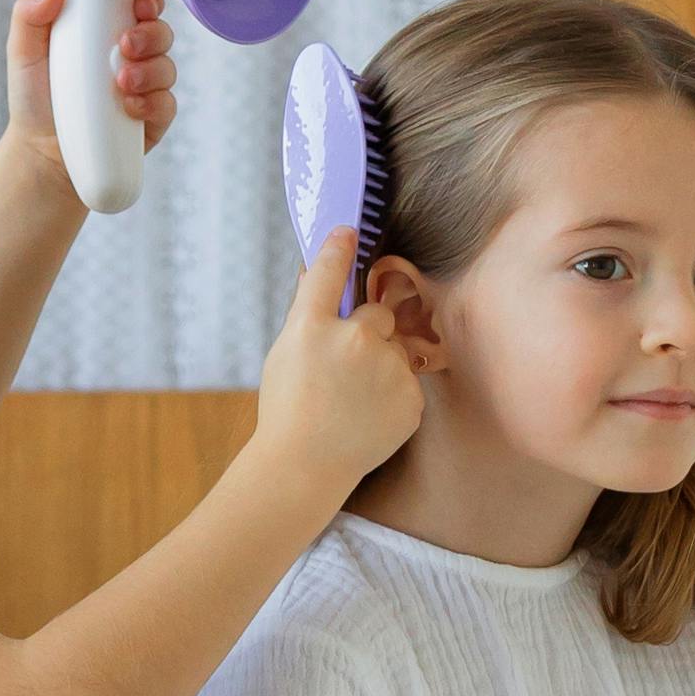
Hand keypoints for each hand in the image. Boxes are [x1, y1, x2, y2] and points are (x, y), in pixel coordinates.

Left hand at [9, 0, 175, 182]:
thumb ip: (28, 16)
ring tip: (122, 81)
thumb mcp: (23, 52)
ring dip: (150, 70)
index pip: (137, 1)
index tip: (138, 4)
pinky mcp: (152, 117)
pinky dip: (152, 103)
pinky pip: (167, 105)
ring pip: (167, 66)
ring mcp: (145, 85)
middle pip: (160, 31)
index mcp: (105, 27)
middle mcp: (131, 53)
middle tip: (126, 45)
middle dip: (150, 33)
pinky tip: (130, 107)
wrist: (41, 151)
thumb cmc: (34, 96)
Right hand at [251, 239, 424, 503]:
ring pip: (396, 349)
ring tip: (354, 398)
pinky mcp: (411, 397)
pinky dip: (392, 393)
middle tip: (345, 365)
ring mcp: (387, 369)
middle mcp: (354, 340)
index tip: (348, 229)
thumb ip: (304, 313)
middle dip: (368, 331)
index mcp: (312, 327)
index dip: (338, 248)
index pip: (327, 272)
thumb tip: (313, 274)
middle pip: (377, 314)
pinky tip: (367, 413)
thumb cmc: (288, 409)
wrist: (306, 465)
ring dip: (382, 364)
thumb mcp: (283, 354)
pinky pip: (407, 381)